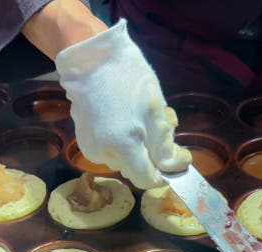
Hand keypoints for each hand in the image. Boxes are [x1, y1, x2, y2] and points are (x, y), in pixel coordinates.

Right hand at [55, 20, 190, 188]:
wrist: (92, 61)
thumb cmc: (128, 80)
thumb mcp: (155, 110)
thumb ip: (164, 146)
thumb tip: (175, 167)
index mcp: (122, 146)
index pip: (146, 180)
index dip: (163, 174)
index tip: (176, 158)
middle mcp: (103, 154)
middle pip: (136, 169)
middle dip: (152, 154)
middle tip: (162, 125)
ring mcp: (91, 149)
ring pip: (124, 160)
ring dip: (138, 147)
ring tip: (143, 118)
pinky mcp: (85, 142)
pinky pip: (111, 151)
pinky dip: (123, 142)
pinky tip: (125, 120)